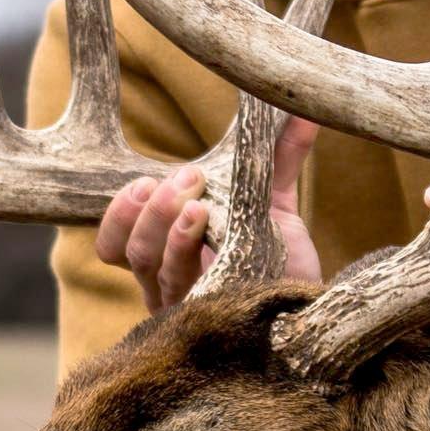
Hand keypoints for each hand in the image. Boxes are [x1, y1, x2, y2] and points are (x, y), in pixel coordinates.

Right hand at [94, 115, 320, 314]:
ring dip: (170, 235)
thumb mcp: (273, 204)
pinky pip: (186, 298)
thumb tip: (301, 110)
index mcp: (165, 254)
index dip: (119, 215)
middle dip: (153, 211)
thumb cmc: (282, 259)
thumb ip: (278, 160)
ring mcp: (186, 307)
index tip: (143, 183)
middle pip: (133, 252)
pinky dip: (192, 263)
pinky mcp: (209, 320)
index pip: (114, 243)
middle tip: (187, 179)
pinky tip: (210, 242)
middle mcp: (167, 283)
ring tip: (196, 208)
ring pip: (154, 273)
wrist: (315, 308)